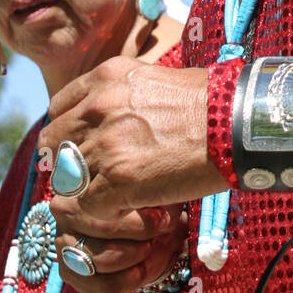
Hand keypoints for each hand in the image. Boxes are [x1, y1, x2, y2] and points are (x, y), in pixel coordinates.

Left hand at [41, 57, 228, 292]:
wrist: (239, 124)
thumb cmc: (213, 105)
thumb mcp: (157, 82)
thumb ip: (124, 99)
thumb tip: (112, 124)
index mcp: (106, 77)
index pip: (58, 108)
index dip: (68, 132)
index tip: (83, 147)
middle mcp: (98, 105)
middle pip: (54, 143)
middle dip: (70, 162)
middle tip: (96, 178)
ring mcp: (104, 143)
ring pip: (66, 179)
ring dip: (89, 192)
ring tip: (119, 199)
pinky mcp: (116, 179)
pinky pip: (85, 207)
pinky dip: (103, 215)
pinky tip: (131, 211)